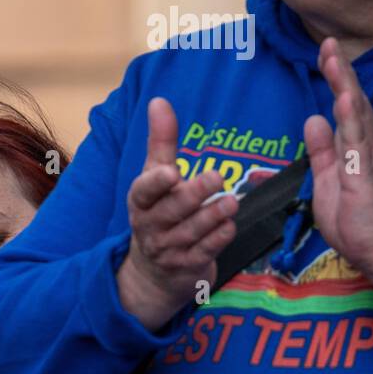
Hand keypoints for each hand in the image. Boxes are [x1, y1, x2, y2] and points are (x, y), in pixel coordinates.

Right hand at [117, 97, 238, 329]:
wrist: (153, 272)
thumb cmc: (159, 211)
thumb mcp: (156, 177)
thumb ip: (161, 141)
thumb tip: (159, 101)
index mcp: (141, 201)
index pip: (143, 191)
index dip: (156, 182)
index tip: (172, 172)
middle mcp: (150, 226)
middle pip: (172, 210)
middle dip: (195, 194)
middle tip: (219, 177)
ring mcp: (168, 248)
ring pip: (191, 232)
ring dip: (212, 217)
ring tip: (232, 202)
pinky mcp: (186, 267)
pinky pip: (203, 253)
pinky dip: (217, 240)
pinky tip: (230, 227)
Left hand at [304, 37, 372, 282]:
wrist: (372, 247)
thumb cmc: (351, 216)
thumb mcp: (325, 177)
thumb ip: (319, 149)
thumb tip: (313, 119)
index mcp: (353, 145)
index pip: (344, 105)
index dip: (335, 78)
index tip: (324, 53)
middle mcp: (364, 144)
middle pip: (351, 101)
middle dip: (340, 71)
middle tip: (328, 43)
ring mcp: (366, 156)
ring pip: (355, 114)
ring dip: (344, 85)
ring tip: (334, 60)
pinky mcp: (363, 172)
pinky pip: (356, 141)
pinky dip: (349, 118)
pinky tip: (343, 99)